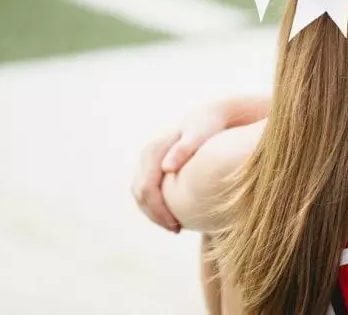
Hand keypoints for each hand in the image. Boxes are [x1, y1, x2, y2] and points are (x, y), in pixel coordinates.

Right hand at [132, 113, 227, 231]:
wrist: (208, 117)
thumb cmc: (207, 127)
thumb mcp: (199, 134)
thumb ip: (184, 149)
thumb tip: (166, 168)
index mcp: (153, 151)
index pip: (147, 188)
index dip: (159, 211)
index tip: (176, 226)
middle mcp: (145, 156)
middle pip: (140, 194)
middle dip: (156, 215)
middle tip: (177, 230)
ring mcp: (146, 162)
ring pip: (140, 195)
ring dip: (153, 213)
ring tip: (175, 227)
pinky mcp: (152, 167)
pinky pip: (146, 192)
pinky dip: (155, 206)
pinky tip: (173, 216)